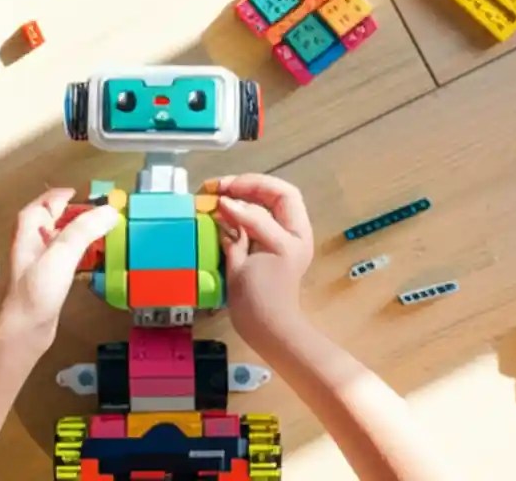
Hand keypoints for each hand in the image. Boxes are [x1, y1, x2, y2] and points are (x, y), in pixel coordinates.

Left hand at [0, 188, 119, 353]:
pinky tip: (93, 263)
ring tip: (104, 235)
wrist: (18, 335)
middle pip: (54, 219)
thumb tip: (110, 210)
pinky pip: (63, 259)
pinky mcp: (44, 282)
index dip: (68, 196)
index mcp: (27, 229)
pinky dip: (79, 255)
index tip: (92, 195)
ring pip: (60, 239)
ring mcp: (36, 263)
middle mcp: (29, 242)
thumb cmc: (35, 292)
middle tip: (105, 216)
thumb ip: (84, 230)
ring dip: (80, 234)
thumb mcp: (60, 255)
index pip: (47, 201)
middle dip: (78, 214)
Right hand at [208, 174, 314, 347]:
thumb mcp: (243, 265)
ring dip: (247, 192)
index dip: (244, 196)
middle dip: (249, 184)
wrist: (269, 331)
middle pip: (277, 192)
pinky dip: (246, 208)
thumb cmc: (257, 303)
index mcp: (291, 237)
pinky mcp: (276, 243)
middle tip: (220, 186)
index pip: (271, 201)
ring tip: (220, 191)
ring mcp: (288, 237)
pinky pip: (265, 215)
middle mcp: (294, 232)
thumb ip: (237, 231)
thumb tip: (224, 204)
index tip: (220, 199)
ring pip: (273, 200)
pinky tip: (226, 209)